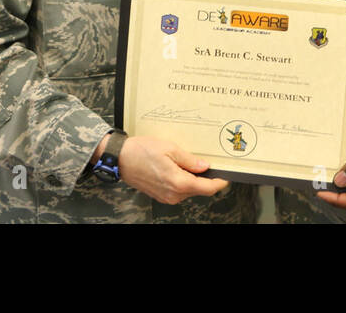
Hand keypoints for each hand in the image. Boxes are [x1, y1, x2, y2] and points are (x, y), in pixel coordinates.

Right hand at [112, 135, 229, 204]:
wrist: (119, 158)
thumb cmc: (141, 151)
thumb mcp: (169, 148)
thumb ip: (190, 160)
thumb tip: (204, 166)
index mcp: (178, 183)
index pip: (208, 188)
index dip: (219, 182)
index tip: (226, 176)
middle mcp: (174, 194)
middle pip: (199, 189)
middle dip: (205, 177)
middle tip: (206, 161)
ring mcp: (167, 197)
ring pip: (189, 190)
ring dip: (192, 178)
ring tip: (186, 160)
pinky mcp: (161, 195)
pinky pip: (178, 190)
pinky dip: (182, 180)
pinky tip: (177, 167)